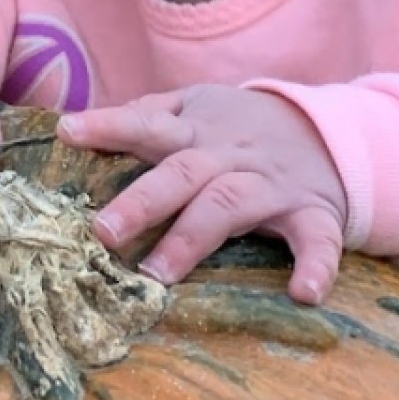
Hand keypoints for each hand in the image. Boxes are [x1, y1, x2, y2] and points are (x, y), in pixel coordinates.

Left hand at [58, 84, 347, 302]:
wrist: (331, 131)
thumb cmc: (244, 126)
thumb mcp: (200, 105)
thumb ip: (148, 113)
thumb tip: (78, 124)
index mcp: (197, 128)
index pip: (148, 124)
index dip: (109, 127)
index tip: (67, 132)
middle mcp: (229, 154)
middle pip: (181, 172)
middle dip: (143, 201)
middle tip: (103, 232)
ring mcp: (271, 183)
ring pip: (229, 205)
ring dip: (193, 238)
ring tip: (158, 274)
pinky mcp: (312, 212)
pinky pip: (317, 238)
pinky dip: (315, 265)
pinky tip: (304, 294)